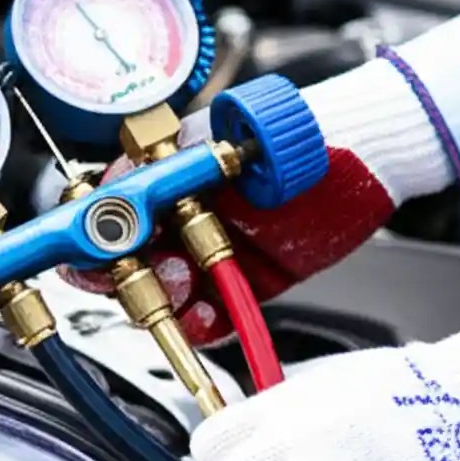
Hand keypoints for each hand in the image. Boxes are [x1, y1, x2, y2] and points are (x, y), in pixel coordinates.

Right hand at [59, 59, 453, 343]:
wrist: (371, 157)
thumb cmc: (303, 135)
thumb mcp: (227, 145)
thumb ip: (170, 161)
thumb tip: (114, 181)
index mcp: (164, 173)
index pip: (105, 210)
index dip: (88, 239)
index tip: (88, 260)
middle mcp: (180, 213)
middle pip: (126, 261)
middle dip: (130, 278)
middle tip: (163, 277)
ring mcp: (211, 248)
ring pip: (165, 293)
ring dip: (168, 304)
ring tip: (191, 299)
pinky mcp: (244, 280)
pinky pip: (209, 315)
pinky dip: (203, 324)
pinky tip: (209, 317)